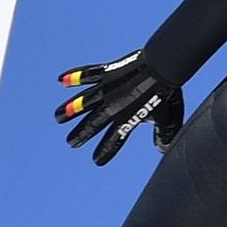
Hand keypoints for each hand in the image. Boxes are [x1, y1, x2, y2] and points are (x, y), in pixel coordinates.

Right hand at [55, 51, 184, 165]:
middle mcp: (113, 106)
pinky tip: (60, 81)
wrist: (164, 66)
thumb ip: (164, 134)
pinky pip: (87, 74)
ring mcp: (108, 88)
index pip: (114, 139)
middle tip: (71, 143)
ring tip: (58, 118)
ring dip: (70, 110)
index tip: (97, 161)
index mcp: (128, 118)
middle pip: (93, 124)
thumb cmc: (168, 91)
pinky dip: (74, 76)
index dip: (106, 151)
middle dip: (81, 134)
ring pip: (84, 102)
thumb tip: (162, 148)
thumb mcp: (168, 117)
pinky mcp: (107, 72)